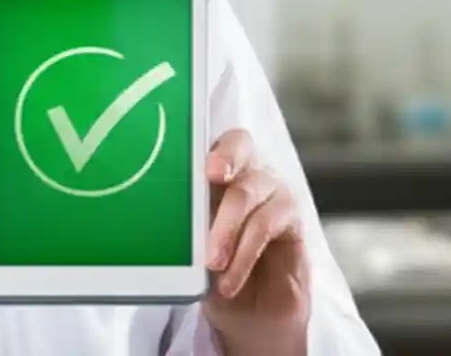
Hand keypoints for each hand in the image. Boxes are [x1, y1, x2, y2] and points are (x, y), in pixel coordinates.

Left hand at [201, 129, 310, 354]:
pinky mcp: (293, 221)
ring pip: (250, 197)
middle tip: (201, 231)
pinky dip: (244, 257)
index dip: (223, 151)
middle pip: (242, 165)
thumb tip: (158, 217)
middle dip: (217, 197)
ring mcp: (275, 193)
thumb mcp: (190, 242)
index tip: (209, 171)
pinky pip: (267, 228)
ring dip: (227, 234)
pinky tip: (228, 281)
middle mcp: (251, 172)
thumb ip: (183, 222)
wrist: (246, 307)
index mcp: (221, 166)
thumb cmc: (210, 265)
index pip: (229, 142)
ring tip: (212, 265)